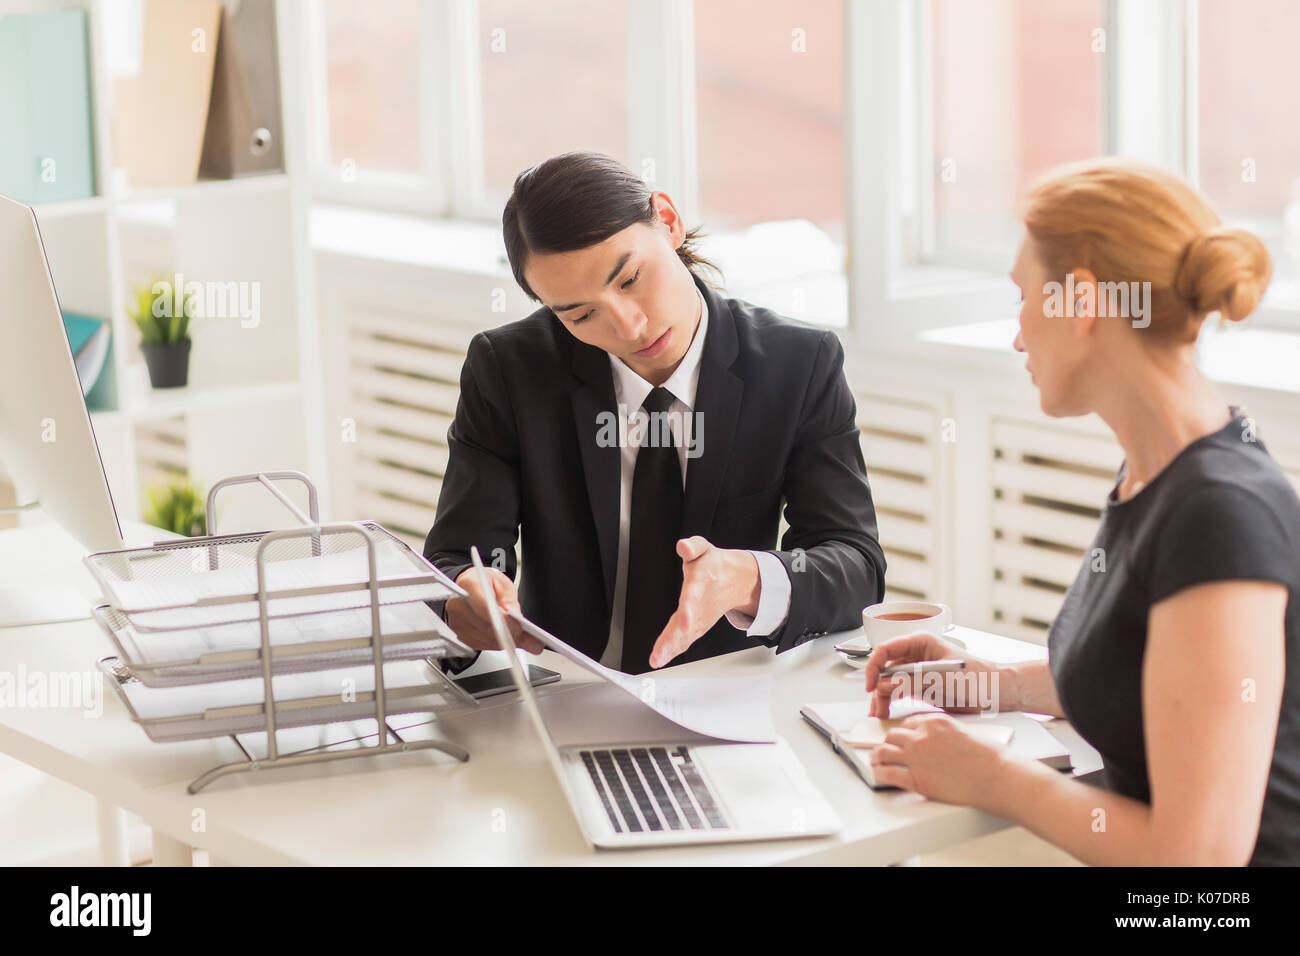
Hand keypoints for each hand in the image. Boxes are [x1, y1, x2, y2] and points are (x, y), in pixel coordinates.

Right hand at [446, 567, 543, 653]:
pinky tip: (511, 640)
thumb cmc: (486, 582)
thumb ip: (509, 599)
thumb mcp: (502, 583)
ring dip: (508, 643)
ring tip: (527, 641)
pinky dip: (499, 644)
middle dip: (511, 635)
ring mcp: (457, 623)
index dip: (502, 620)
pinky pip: (484, 646)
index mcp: (467, 585)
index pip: (484, 606)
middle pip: (486, 627)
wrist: (471, 587)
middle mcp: (458, 606)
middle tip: (532, 640)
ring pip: (487, 640)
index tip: (519, 627)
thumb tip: (514, 616)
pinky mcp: (461, 636)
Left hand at [648, 537, 759, 668]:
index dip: (689, 610)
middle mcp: (701, 604)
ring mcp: (701, 618)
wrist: (737, 580)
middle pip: (687, 624)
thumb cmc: (714, 565)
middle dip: (674, 639)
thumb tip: (683, 546)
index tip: (684, 623)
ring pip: (686, 636)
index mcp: (702, 583)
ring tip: (657, 660)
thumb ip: (693, 546)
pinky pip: (686, 639)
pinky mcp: (698, 626)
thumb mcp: (704, 549)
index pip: (693, 597)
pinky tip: (662, 658)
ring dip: (671, 649)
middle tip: (660, 654)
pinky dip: (674, 650)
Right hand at [863, 632, 998, 716]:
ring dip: (881, 698)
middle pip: (884, 669)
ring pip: (889, 683)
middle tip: (875, 707)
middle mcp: (915, 655)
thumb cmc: (977, 677)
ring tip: (878, 714)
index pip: (886, 650)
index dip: (873, 667)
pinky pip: (899, 693)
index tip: (870, 685)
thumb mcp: (942, 678)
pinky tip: (887, 713)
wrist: (996, 693)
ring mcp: (917, 672)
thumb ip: (911, 681)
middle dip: (876, 687)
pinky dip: (891, 703)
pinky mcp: (920, 687)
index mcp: (920, 642)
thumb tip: (884, 685)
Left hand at [868, 712, 1007, 806]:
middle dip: (888, 743)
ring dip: (877, 757)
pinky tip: (879, 775)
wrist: (996, 776)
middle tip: (886, 750)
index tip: (900, 739)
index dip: (903, 733)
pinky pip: (887, 774)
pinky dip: (879, 774)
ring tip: (876, 761)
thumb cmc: (989, 757)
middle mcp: (921, 737)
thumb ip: (944, 734)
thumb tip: (938, 743)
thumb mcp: (964, 732)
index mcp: (934, 722)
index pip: (907, 723)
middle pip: (892, 736)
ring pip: (883, 752)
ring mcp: (916, 757)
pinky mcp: (916, 779)